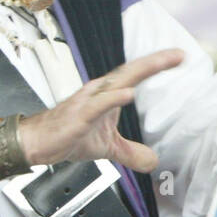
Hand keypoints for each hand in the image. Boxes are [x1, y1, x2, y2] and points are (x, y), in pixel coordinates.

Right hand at [17, 49, 183, 170]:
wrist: (36, 143)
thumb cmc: (68, 135)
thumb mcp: (108, 148)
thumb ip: (131, 152)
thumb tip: (153, 162)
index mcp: (108, 94)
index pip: (136, 76)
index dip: (157, 66)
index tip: (180, 57)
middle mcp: (99, 92)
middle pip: (131, 72)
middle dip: (154, 62)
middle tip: (178, 54)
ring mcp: (88, 102)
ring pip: (116, 83)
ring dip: (139, 72)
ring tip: (160, 63)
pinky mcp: (78, 117)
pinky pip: (97, 106)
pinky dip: (112, 99)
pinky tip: (127, 94)